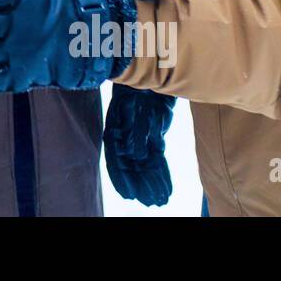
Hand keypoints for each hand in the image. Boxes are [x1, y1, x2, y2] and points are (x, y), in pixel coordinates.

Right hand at [103, 85, 174, 206]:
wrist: (151, 78)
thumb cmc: (136, 90)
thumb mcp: (133, 108)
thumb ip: (135, 131)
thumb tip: (136, 156)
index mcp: (114, 134)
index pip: (116, 162)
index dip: (122, 179)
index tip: (130, 195)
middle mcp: (125, 141)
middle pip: (132, 169)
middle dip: (142, 186)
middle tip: (151, 202)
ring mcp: (140, 141)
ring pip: (146, 168)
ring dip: (153, 184)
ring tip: (161, 200)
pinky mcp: (155, 140)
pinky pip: (158, 161)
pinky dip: (162, 175)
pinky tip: (167, 188)